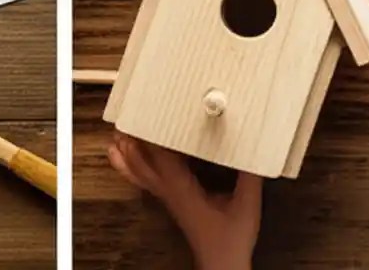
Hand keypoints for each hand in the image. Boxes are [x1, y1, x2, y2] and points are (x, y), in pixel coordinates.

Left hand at [107, 133, 262, 269]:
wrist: (222, 262)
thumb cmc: (232, 237)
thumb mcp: (247, 203)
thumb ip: (249, 174)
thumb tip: (252, 146)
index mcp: (182, 188)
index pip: (161, 157)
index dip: (152, 136)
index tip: (149, 114)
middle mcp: (169, 190)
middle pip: (141, 162)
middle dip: (131, 140)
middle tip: (123, 118)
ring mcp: (166, 196)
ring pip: (138, 172)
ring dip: (126, 153)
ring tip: (116, 133)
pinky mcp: (170, 200)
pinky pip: (144, 180)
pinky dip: (131, 167)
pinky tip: (126, 157)